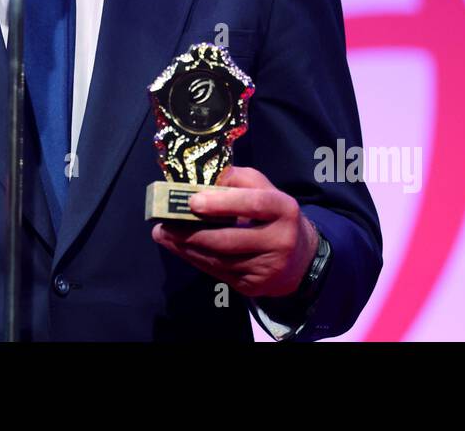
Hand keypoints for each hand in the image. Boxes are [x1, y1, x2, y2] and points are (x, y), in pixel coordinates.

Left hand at [151, 165, 317, 298]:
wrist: (301, 258)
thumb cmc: (273, 215)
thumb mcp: (264, 189)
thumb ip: (237, 179)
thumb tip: (202, 181)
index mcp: (284, 209)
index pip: (253, 204)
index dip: (222, 203)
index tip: (192, 202)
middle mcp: (280, 240)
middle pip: (229, 239)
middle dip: (191, 232)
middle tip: (163, 223)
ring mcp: (267, 268)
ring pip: (219, 259)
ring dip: (186, 248)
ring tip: (163, 235)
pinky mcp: (255, 287)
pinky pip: (219, 272)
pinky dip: (196, 260)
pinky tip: (180, 248)